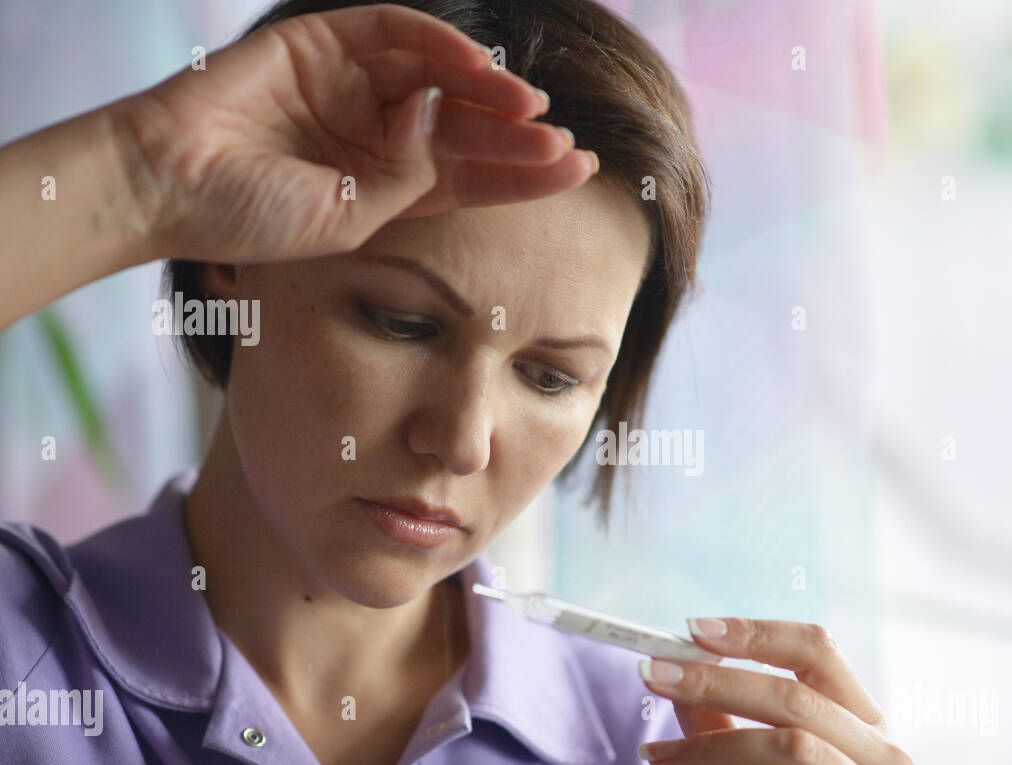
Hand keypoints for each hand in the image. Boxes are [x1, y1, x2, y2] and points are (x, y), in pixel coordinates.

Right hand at [114, 2, 593, 263]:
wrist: (169, 185)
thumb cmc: (250, 217)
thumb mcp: (352, 216)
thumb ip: (409, 179)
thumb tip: (452, 132)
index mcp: (388, 184)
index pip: (472, 176)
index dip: (524, 174)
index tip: (576, 172)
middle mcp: (378, 133)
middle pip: (467, 128)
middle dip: (521, 137)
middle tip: (572, 149)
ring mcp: (353, 86)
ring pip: (441, 80)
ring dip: (490, 93)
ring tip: (535, 112)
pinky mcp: (323, 41)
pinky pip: (394, 33)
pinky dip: (440, 46)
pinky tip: (480, 71)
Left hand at [639, 618, 913, 764]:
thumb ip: (710, 719)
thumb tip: (671, 662)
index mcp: (856, 722)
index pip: (817, 653)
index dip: (757, 634)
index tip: (693, 630)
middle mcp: (882, 756)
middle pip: (798, 697)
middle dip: (717, 683)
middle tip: (656, 678)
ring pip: (794, 749)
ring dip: (717, 750)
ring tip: (668, 761)